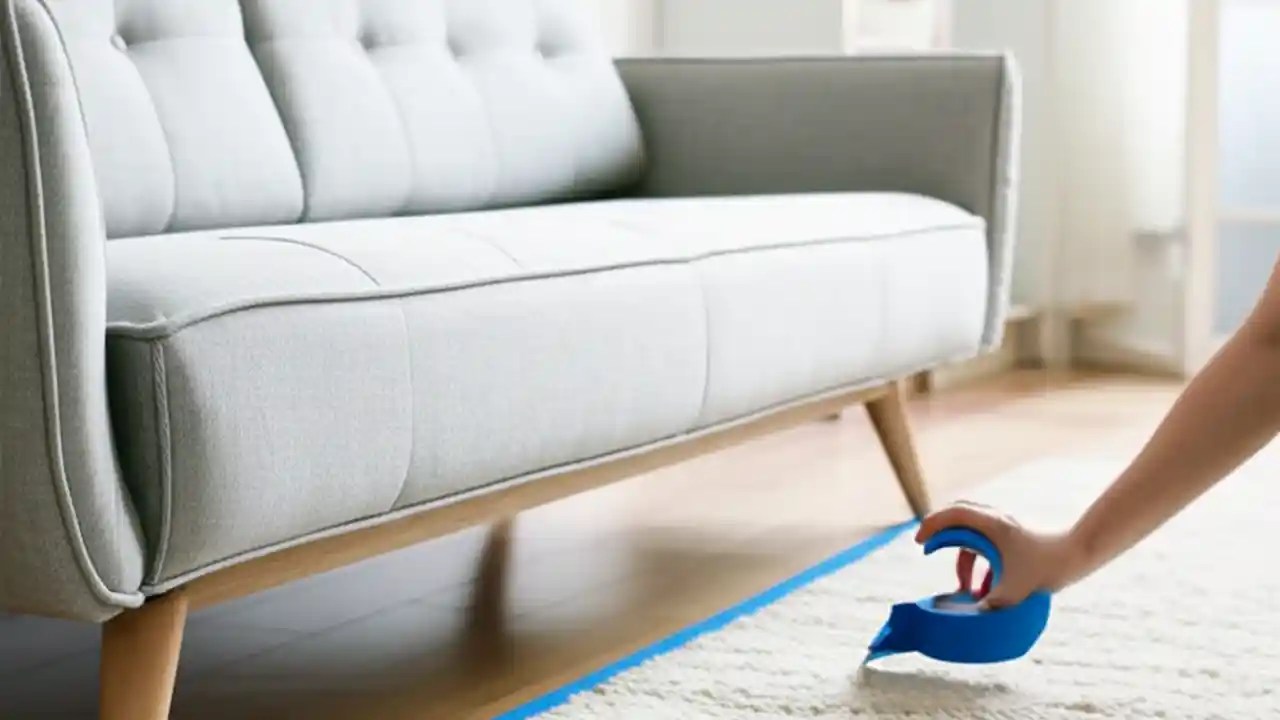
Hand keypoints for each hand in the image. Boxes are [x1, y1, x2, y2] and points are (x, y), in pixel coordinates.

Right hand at [915, 501, 1080, 608]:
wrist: (1079, 555)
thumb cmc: (1047, 567)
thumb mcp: (1013, 591)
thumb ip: (988, 606)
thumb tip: (967, 620)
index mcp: (990, 526)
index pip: (951, 515)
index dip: (931, 525)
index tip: (920, 544)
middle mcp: (995, 521)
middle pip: (956, 517)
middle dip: (939, 534)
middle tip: (927, 548)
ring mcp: (1004, 528)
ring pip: (971, 534)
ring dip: (961, 557)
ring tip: (963, 588)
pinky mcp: (1012, 538)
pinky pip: (984, 545)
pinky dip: (977, 563)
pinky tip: (983, 590)